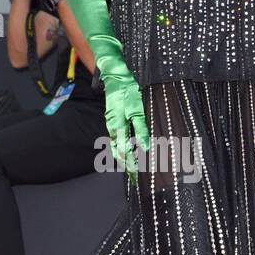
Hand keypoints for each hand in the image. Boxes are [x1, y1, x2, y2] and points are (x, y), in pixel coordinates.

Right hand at [101, 69, 150, 184]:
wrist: (115, 77)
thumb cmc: (127, 91)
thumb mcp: (137, 109)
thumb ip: (140, 129)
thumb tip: (143, 147)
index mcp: (117, 127)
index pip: (123, 152)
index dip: (130, 165)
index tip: (137, 175)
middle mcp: (112, 128)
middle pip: (117, 153)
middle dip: (126, 166)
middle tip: (134, 178)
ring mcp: (111, 124)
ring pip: (115, 147)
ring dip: (123, 159)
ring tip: (131, 168)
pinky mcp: (112, 120)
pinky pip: (115, 140)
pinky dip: (121, 149)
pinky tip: (127, 151)